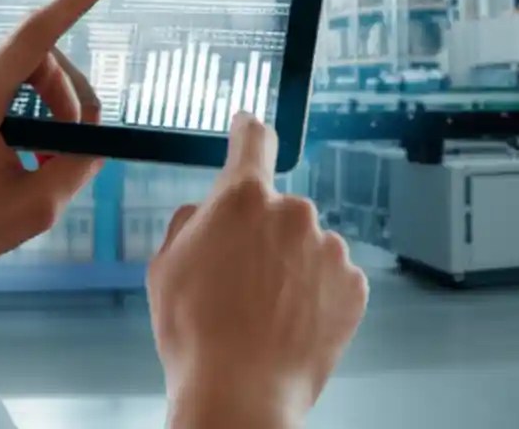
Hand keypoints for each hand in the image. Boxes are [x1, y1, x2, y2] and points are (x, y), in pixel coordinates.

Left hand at [0, 0, 113, 322]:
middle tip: (80, 143)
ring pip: (20, 72)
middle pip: (37, 59)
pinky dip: (24, 112)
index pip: (35, 34)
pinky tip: (27, 154)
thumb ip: (78, 168)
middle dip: (69, 97)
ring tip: (51, 159)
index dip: (75, 1)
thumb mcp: (36, 208)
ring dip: (47, 108)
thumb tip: (96, 142)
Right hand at [148, 114, 368, 428]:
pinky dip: (313, 294)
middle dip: (260, 234)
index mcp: (243, 198)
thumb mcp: (165, 265)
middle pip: (276, 209)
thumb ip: (191, 222)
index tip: (248, 124)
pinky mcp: (353, 285)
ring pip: (305, 246)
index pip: (253, 141)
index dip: (247, 130)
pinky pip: (330, 278)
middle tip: (236, 280)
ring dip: (289, 267)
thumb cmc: (195, 333)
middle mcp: (293, 212)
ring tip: (262, 312)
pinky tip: (288, 323)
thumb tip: (208, 211)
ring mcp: (329, 249)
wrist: (241, 393)